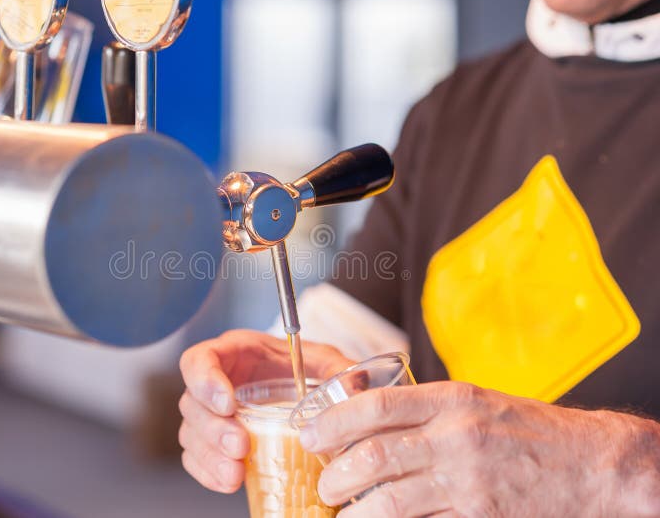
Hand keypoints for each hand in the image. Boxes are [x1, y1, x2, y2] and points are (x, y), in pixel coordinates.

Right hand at [178, 329, 354, 493]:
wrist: (306, 393)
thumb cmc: (307, 370)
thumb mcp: (326, 362)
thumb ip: (340, 369)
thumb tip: (358, 386)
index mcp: (236, 353)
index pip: (199, 359)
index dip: (205, 380)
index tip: (228, 404)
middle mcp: (218, 381)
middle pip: (192, 402)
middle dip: (213, 427)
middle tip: (240, 445)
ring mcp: (213, 414)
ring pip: (191, 433)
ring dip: (210, 455)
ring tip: (236, 473)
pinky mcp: (214, 442)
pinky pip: (196, 458)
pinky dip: (209, 473)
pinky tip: (231, 482)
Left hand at [301, 381, 659, 516]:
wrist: (593, 463)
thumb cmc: (532, 429)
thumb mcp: (477, 402)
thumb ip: (427, 408)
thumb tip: (368, 415)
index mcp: (452, 399)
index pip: (376, 406)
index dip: (334, 421)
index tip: (312, 434)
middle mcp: (456, 436)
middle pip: (374, 453)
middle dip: (336, 472)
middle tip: (324, 482)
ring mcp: (468, 480)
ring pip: (391, 498)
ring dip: (356, 509)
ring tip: (341, 511)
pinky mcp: (479, 515)